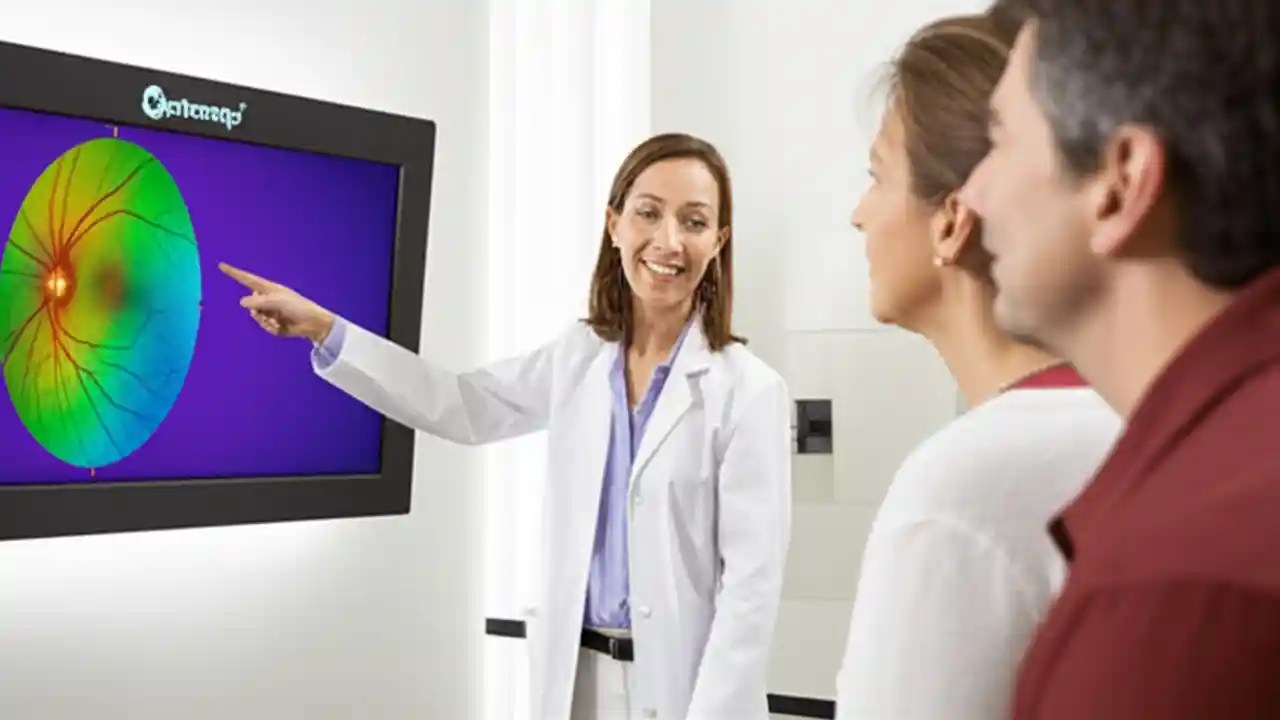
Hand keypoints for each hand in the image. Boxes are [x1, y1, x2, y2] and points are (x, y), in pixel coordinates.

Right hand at [218, 262, 334, 343]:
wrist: (312, 323)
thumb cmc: (297, 307)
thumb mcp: (275, 301)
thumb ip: (256, 301)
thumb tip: (242, 303)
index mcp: (268, 288)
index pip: (247, 279)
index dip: (234, 273)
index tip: (221, 265)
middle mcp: (267, 298)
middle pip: (249, 304)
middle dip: (258, 311)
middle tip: (271, 312)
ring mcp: (270, 311)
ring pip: (255, 317)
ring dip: (265, 321)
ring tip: (279, 320)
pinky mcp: (274, 323)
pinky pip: (264, 326)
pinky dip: (272, 328)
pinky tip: (283, 327)